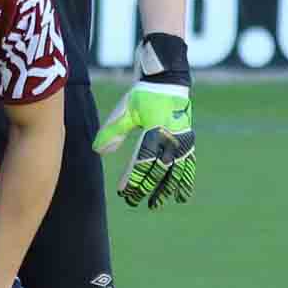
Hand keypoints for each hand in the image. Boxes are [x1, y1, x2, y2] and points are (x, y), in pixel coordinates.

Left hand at [92, 34, 196, 207]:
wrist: (169, 82)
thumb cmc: (143, 95)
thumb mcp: (125, 110)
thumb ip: (113, 130)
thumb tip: (99, 151)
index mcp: (154, 130)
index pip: (142, 161)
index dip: (133, 178)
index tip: (124, 192)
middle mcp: (171, 138)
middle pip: (158, 170)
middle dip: (146, 188)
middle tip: (133, 202)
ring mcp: (182, 141)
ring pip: (175, 172)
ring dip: (165, 190)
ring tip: (156, 205)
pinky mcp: (188, 142)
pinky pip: (188, 166)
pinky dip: (185, 182)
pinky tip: (182, 196)